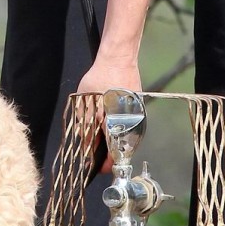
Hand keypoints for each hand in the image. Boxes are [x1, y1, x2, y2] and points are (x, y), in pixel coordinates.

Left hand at [74, 54, 142, 174]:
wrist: (119, 58)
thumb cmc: (101, 78)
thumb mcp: (86, 103)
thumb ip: (86, 126)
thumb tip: (86, 145)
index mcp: (119, 125)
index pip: (114, 155)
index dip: (104, 164)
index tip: (97, 168)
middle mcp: (132, 123)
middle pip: (120, 146)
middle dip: (106, 150)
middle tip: (94, 150)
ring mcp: (138, 115)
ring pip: (124, 134)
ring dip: (112, 137)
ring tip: (97, 134)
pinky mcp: (138, 107)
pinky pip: (128, 123)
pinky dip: (117, 126)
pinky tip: (107, 120)